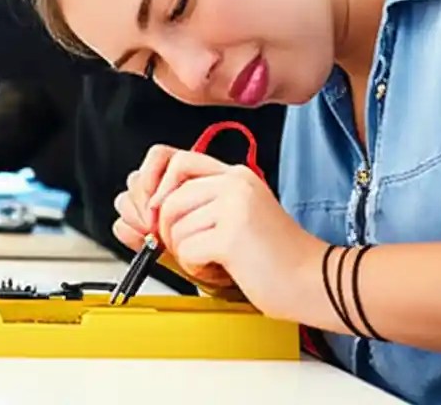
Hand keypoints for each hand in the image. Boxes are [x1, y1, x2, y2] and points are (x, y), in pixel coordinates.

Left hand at [114, 145, 323, 316]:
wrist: (314, 281)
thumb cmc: (271, 259)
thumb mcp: (223, 223)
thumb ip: (181, 212)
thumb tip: (126, 211)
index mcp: (232, 174)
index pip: (169, 158)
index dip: (149, 183)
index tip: (151, 212)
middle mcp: (233, 182)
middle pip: (166, 198)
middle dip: (167, 231)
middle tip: (191, 247)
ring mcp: (235, 204)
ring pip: (173, 226)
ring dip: (187, 253)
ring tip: (217, 259)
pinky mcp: (233, 232)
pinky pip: (187, 250)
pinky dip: (198, 267)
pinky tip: (222, 269)